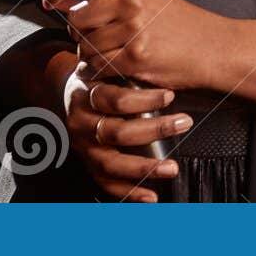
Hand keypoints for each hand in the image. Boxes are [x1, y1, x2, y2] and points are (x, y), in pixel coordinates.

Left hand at [44, 0, 226, 93]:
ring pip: (84, 46)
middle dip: (80, 30)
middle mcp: (130, 1)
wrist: (210, 46)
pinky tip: (115, 64)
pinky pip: (97, 67)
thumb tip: (65, 0)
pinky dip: (100, 70)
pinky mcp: (134, 58)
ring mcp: (133, 30)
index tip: (51, 1)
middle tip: (100, 33)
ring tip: (114, 50)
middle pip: (75, 18)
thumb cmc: (179, 22)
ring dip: (91, 53)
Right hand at [60, 62, 188, 202]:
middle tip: (183, 123)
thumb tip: (157, 58)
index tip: (170, 95)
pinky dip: (130, 192)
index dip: (142, 99)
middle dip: (154, 129)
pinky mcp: (88, 165)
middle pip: (115, 132)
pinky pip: (107, 184)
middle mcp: (82, 123)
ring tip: (171, 168)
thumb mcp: (106, 65)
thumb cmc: (100, 78)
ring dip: (143, 168)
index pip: (114, 99)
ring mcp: (84, 147)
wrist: (71, 92)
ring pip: (111, 163)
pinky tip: (151, 196)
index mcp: (86, 95)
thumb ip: (126, 64)